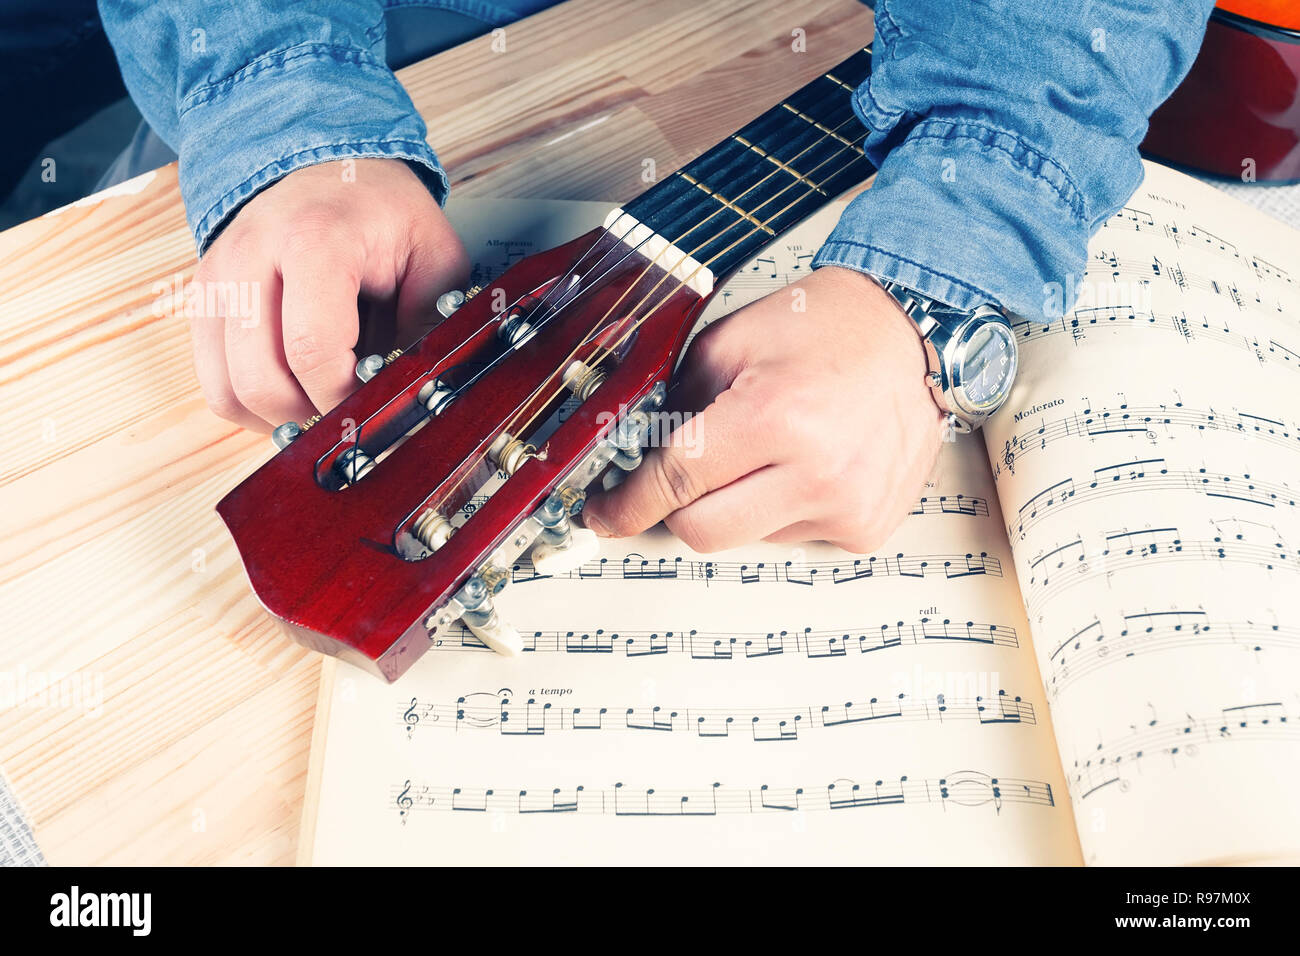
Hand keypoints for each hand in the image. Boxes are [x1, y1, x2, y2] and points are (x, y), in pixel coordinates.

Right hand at [190, 158, 468, 430]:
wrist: (326, 167)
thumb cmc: (382, 212)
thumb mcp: (433, 253)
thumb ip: (430, 320)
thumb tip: (416, 388)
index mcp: (314, 239)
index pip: (312, 348)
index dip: (341, 398)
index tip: (370, 408)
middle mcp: (251, 255)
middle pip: (260, 379)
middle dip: (310, 415)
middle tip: (347, 412)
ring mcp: (218, 278)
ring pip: (228, 391)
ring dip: (278, 417)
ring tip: (321, 403)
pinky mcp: (202, 299)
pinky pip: (212, 383)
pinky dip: (251, 406)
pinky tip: (292, 394)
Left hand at [580, 266, 946, 551]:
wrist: (914, 331)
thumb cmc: (832, 326)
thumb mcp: (732, 341)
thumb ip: (676, 398)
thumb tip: (634, 449)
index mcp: (775, 416)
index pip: (676, 481)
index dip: (628, 503)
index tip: (605, 513)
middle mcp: (816, 470)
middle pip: (703, 531)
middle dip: (678, 505)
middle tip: (682, 474)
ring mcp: (847, 505)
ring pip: (747, 535)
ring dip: (739, 501)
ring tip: (772, 447)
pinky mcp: (867, 526)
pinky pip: (794, 538)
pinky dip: (783, 508)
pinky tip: (805, 464)